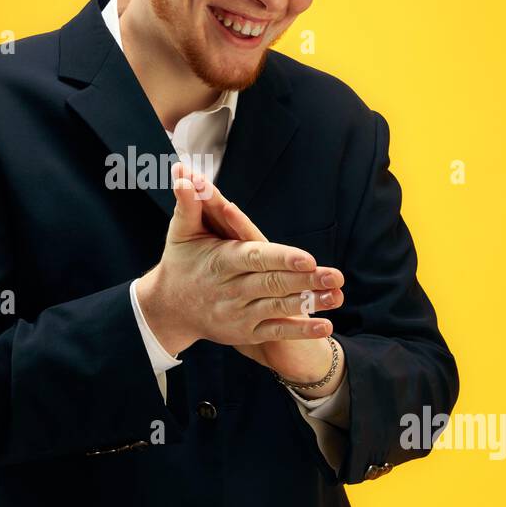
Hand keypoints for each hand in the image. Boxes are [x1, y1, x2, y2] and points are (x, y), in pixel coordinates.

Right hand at [176, 164, 347, 395]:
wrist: (168, 309)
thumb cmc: (180, 263)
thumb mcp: (181, 232)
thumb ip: (188, 204)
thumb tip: (184, 173)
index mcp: (221, 261)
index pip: (255, 258)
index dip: (281, 259)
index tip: (306, 258)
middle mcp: (231, 290)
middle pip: (273, 284)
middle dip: (305, 281)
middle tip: (335, 275)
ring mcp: (239, 313)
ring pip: (278, 308)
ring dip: (309, 303)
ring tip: (337, 296)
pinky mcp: (246, 332)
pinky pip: (276, 332)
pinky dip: (300, 330)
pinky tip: (325, 325)